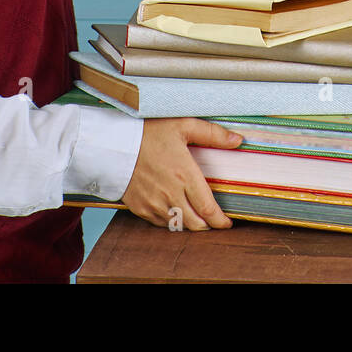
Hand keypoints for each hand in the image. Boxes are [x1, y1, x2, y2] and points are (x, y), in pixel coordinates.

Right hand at [122, 118, 243, 230]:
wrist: (113, 143)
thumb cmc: (148, 132)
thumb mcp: (183, 125)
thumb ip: (212, 134)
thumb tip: (238, 140)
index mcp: (184, 175)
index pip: (208, 209)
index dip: (220, 221)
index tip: (227, 222)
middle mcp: (170, 194)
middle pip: (196, 223)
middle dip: (207, 225)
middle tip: (213, 219)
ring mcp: (154, 203)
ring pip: (178, 226)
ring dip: (190, 224)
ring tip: (196, 216)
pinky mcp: (140, 207)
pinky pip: (160, 223)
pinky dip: (171, 222)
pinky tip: (175, 211)